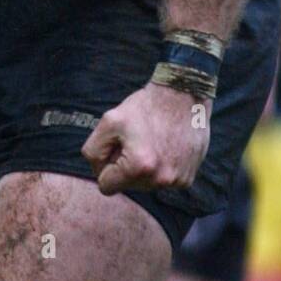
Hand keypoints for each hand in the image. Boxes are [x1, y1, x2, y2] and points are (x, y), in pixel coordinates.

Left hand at [81, 81, 211, 195]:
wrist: (183, 93)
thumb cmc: (145, 105)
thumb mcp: (109, 121)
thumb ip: (93, 150)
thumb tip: (99, 172)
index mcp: (138, 167)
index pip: (106, 186)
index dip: (106, 165)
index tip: (116, 146)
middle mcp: (160, 179)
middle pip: (127, 186)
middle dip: (126, 167)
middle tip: (136, 140)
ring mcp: (176, 181)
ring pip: (145, 185)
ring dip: (144, 168)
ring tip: (152, 141)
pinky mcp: (187, 178)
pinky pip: (162, 181)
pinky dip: (160, 167)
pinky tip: (166, 145)